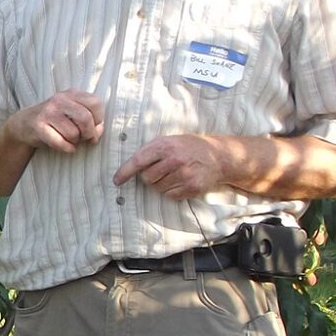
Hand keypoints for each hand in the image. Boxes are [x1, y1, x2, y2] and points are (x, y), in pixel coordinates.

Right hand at [4, 89, 104, 153]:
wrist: (24, 123)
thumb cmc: (55, 120)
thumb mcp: (73, 112)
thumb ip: (90, 118)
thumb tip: (98, 132)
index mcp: (71, 93)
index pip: (95, 103)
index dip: (99, 118)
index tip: (93, 126)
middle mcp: (59, 99)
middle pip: (85, 118)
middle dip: (89, 133)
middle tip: (85, 138)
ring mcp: (48, 112)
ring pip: (73, 133)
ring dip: (75, 141)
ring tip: (71, 140)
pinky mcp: (38, 126)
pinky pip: (60, 142)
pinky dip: (67, 148)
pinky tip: (66, 146)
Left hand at [114, 134, 229, 198]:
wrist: (219, 156)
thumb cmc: (188, 147)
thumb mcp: (169, 140)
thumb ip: (150, 151)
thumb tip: (127, 167)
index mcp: (165, 145)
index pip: (138, 161)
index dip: (125, 172)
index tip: (116, 180)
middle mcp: (174, 160)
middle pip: (146, 178)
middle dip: (149, 176)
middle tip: (161, 169)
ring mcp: (184, 175)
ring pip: (157, 188)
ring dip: (161, 184)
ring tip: (174, 173)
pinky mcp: (191, 187)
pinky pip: (170, 195)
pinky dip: (172, 190)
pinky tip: (181, 180)